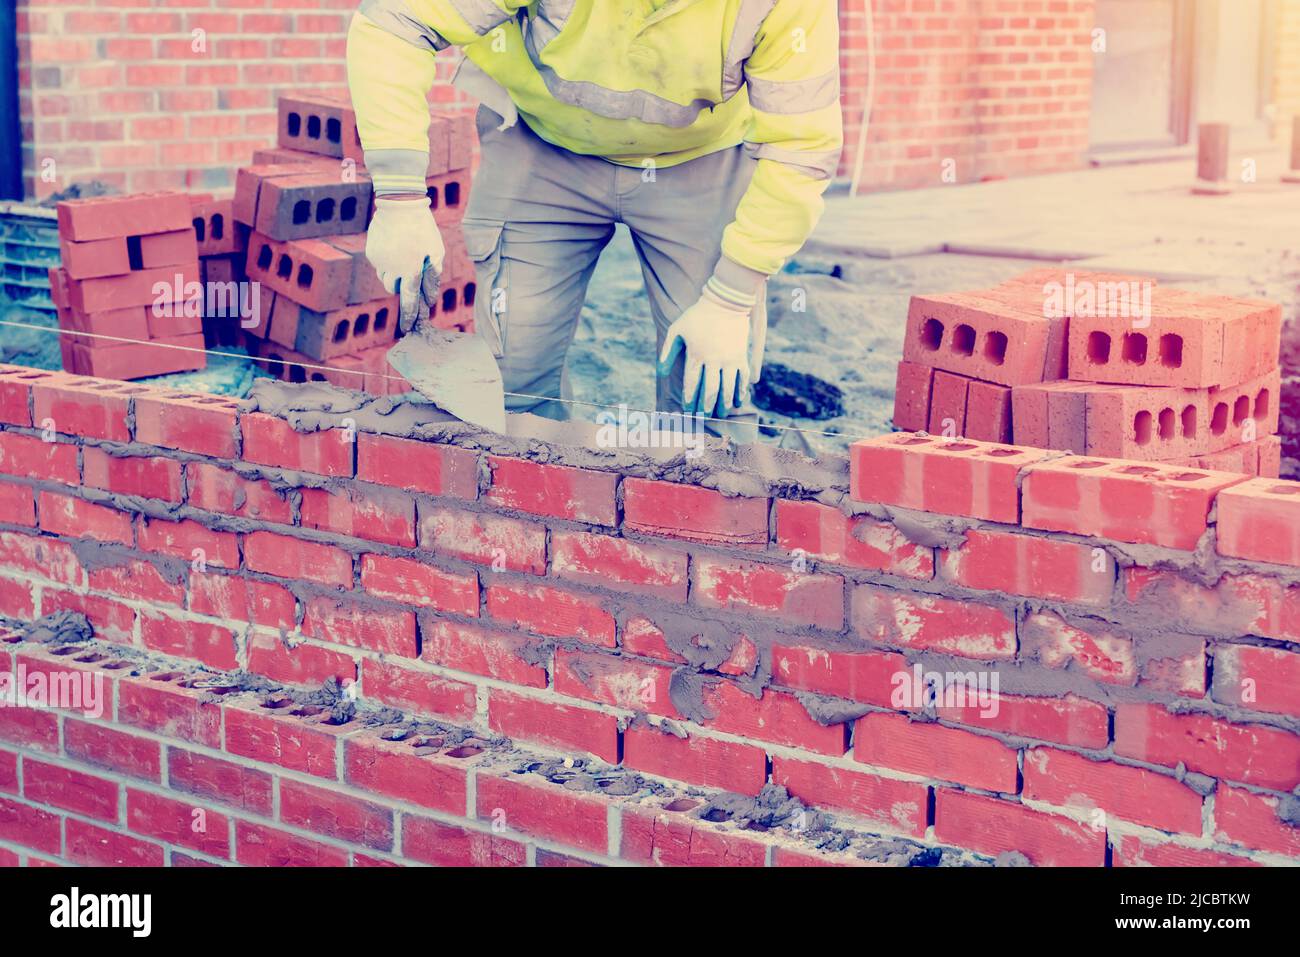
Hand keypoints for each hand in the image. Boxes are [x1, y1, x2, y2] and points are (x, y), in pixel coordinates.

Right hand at [366, 196, 445, 332]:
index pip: (410, 299)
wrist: (400, 204)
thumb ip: (433, 272)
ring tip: (402, 254)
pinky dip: (386, 260)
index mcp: (411, 270)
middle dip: (400, 286)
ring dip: (392, 273)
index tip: (408, 326)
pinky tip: (394, 244)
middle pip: (392, 289)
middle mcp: (392, 269)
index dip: (409, 314)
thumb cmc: (423, 228)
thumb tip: (428, 291)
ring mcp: (379, 260)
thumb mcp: (436, 250)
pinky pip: (378, 263)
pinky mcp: (371, 251)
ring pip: (384, 276)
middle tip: (408, 273)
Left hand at [656, 288, 751, 417]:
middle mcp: (714, 359)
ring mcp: (730, 359)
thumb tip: (660, 374)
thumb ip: (667, 351)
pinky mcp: (742, 356)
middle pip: (709, 390)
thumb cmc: (697, 316)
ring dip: (723, 404)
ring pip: (727, 388)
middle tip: (702, 418)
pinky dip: (740, 391)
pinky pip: (742, 378)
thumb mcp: (677, 329)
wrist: (725, 302)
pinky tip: (738, 401)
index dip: (689, 399)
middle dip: (705, 407)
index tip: (687, 410)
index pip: (691, 383)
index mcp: (696, 354)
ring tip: (720, 414)